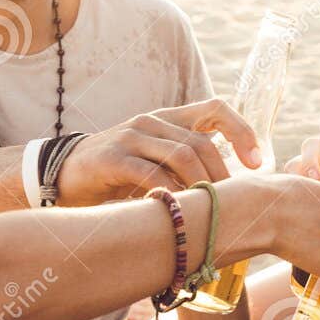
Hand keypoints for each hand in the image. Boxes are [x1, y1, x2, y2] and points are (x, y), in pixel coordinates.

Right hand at [56, 99, 260, 205]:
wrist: (61, 176)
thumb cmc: (118, 175)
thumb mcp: (156, 162)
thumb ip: (187, 165)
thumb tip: (234, 189)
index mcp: (169, 119)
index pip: (216, 107)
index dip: (242, 130)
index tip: (257, 162)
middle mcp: (151, 121)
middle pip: (201, 143)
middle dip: (223, 175)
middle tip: (232, 204)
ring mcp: (130, 137)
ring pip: (181, 156)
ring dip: (201, 186)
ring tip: (209, 211)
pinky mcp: (110, 158)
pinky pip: (151, 174)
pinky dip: (171, 193)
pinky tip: (178, 212)